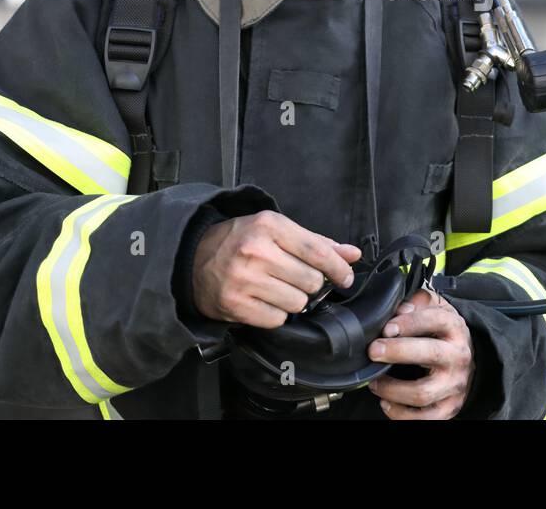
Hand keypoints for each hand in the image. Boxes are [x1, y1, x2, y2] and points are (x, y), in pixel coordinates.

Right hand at [192, 210, 360, 327]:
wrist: (193, 259)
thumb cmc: (240, 241)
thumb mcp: (276, 230)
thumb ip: (316, 242)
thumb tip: (352, 255)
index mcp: (269, 226)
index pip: (317, 251)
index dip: (338, 268)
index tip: (345, 277)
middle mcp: (256, 251)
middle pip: (310, 280)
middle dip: (311, 284)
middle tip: (298, 280)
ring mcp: (244, 279)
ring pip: (297, 303)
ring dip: (294, 300)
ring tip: (278, 289)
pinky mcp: (235, 304)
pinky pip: (277, 319)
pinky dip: (277, 314)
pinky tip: (265, 301)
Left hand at [367, 288, 474, 419]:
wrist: (470, 361)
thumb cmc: (444, 334)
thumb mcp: (438, 310)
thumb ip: (418, 303)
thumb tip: (399, 309)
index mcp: (455, 329)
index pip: (435, 320)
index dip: (409, 323)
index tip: (386, 327)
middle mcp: (458, 357)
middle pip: (429, 354)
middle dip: (397, 352)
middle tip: (373, 351)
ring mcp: (455, 385)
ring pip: (421, 392)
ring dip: (391, 388)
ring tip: (374, 382)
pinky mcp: (449, 408)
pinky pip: (424, 418)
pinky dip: (400, 414)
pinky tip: (386, 402)